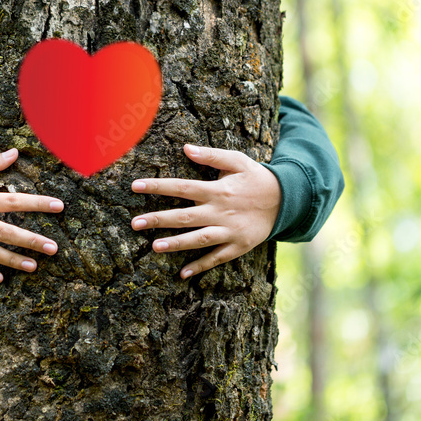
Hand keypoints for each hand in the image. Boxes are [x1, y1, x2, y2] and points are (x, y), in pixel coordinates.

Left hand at [130, 144, 280, 278]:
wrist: (286, 200)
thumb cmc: (255, 177)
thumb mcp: (236, 160)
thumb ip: (211, 155)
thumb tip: (185, 147)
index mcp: (217, 190)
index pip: (182, 187)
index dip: (157, 186)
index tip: (135, 186)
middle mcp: (220, 212)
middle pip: (185, 217)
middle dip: (158, 219)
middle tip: (135, 223)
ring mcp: (229, 231)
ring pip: (199, 239)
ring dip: (177, 244)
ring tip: (154, 247)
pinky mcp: (238, 246)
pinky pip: (217, 258)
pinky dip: (200, 266)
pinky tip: (182, 273)